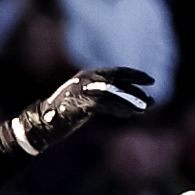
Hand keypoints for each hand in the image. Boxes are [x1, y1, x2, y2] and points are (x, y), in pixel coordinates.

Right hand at [0, 67, 153, 155]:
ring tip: (144, 108)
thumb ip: (105, 97)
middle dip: (136, 91)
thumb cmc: (66, 114)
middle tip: (151, 101)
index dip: (135, 75)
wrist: (43, 124)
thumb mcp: (88, 100)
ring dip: (130, 101)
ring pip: (113, 93)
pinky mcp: (79, 104)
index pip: (117, 71)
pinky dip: (118, 109)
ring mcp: (81, 90)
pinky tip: (129, 114)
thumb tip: (131, 101)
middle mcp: (85, 79)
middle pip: (118, 81)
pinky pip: (104, 105)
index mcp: (88, 75)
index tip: (151, 80)